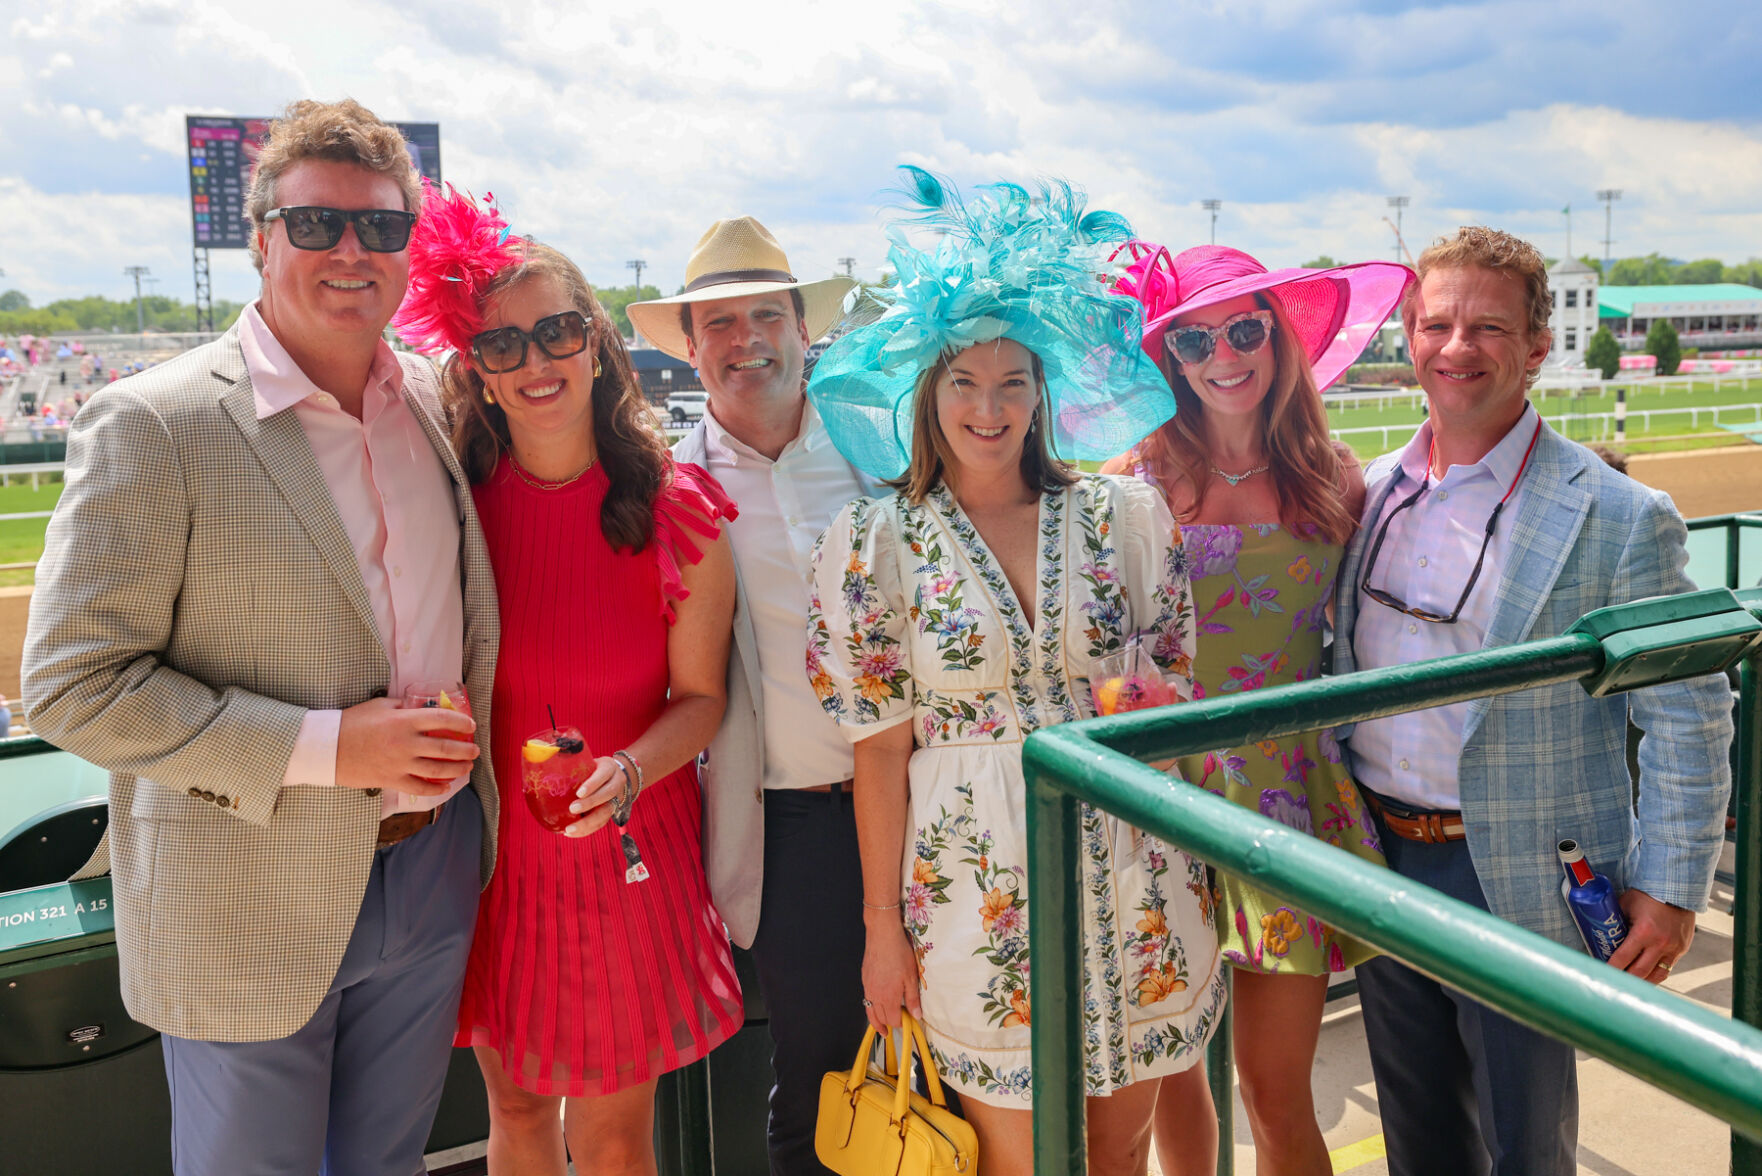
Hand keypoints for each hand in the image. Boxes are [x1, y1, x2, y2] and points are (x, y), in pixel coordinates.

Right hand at [336, 697, 477, 795]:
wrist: (327, 747)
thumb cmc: (352, 723)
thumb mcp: (380, 705)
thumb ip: (404, 706)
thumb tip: (423, 707)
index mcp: (404, 721)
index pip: (442, 719)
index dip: (461, 722)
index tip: (471, 725)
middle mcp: (406, 743)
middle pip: (446, 748)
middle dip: (466, 750)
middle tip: (475, 750)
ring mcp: (400, 764)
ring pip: (437, 770)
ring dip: (457, 769)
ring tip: (468, 767)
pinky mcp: (391, 780)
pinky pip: (419, 788)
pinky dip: (436, 789)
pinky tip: (446, 787)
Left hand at [563, 756, 623, 838]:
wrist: (614, 775)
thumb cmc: (592, 767)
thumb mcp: (587, 761)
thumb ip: (571, 764)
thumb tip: (541, 765)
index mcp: (609, 767)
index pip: (603, 774)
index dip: (592, 784)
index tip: (579, 793)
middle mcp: (617, 783)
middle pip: (607, 794)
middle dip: (590, 803)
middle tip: (572, 809)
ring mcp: (616, 798)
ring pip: (606, 813)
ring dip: (588, 823)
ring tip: (569, 829)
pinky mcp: (611, 812)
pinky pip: (601, 823)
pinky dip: (586, 830)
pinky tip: (571, 833)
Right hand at [861, 915, 922, 1033]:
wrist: (883, 936)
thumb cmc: (898, 953)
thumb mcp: (911, 977)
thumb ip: (913, 999)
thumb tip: (916, 1015)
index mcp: (888, 997)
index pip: (894, 1020)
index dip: (902, 1024)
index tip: (909, 1023)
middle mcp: (875, 995)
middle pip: (880, 1018)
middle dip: (889, 1024)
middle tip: (899, 1024)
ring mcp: (868, 987)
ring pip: (870, 1011)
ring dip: (876, 1021)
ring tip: (882, 1028)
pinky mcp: (865, 979)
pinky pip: (866, 999)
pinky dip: (871, 1007)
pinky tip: (877, 1004)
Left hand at [1607, 888, 1695, 984]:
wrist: (1676, 889)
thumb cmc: (1648, 895)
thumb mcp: (1626, 905)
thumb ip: (1616, 921)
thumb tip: (1601, 933)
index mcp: (1644, 932)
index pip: (1623, 958)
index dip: (1611, 968)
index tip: (1603, 974)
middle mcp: (1660, 944)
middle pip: (1640, 972)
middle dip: (1625, 979)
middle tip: (1613, 982)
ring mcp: (1674, 948)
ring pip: (1657, 975)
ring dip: (1642, 981)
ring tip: (1630, 983)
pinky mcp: (1682, 949)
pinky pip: (1668, 968)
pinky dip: (1655, 973)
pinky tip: (1646, 975)